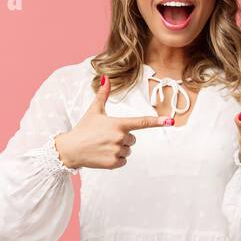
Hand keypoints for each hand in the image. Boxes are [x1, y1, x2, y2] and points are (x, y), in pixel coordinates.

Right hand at [52, 75, 170, 169]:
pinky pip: (123, 160)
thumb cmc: (83, 128)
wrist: (70, 149)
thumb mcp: (94, 111)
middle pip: (132, 139)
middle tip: (105, 137)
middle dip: (122, 138)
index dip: (157, 121)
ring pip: (128, 150)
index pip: (141, 122)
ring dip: (118, 149)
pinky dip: (116, 159)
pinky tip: (103, 155)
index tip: (170, 122)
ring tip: (103, 146)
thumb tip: (105, 78)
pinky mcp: (113, 163)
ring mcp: (117, 151)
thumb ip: (102, 95)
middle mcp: (120, 137)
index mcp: (118, 124)